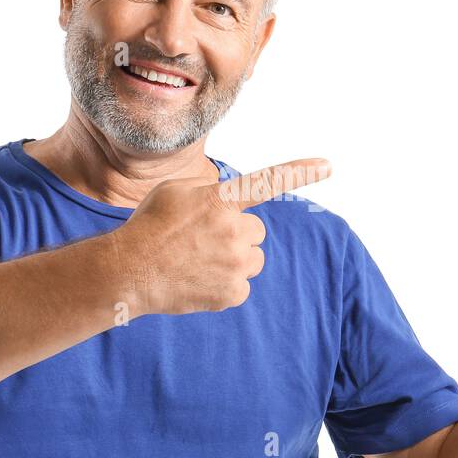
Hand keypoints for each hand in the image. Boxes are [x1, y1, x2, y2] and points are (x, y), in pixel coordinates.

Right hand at [115, 158, 330, 315]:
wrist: (129, 271)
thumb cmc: (149, 226)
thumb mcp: (175, 191)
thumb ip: (210, 189)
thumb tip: (228, 198)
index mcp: (220, 200)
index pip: (267, 182)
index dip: (299, 172)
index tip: (329, 165)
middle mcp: (234, 229)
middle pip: (256, 231)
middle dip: (237, 234)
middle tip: (204, 240)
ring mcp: (235, 263)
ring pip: (252, 259)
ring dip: (234, 259)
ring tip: (199, 261)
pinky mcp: (232, 292)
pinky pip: (241, 285)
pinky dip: (225, 284)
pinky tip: (198, 280)